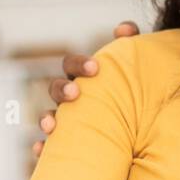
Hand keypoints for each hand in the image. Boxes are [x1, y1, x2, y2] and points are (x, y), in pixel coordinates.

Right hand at [32, 21, 141, 159]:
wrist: (139, 127)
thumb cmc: (132, 90)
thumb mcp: (135, 68)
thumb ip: (131, 43)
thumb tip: (123, 29)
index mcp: (81, 77)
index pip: (72, 64)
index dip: (79, 64)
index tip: (95, 68)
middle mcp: (69, 97)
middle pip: (55, 89)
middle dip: (62, 90)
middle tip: (76, 93)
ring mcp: (64, 119)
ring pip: (47, 116)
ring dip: (46, 118)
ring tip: (51, 126)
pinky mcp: (63, 143)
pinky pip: (47, 147)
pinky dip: (41, 147)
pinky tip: (41, 149)